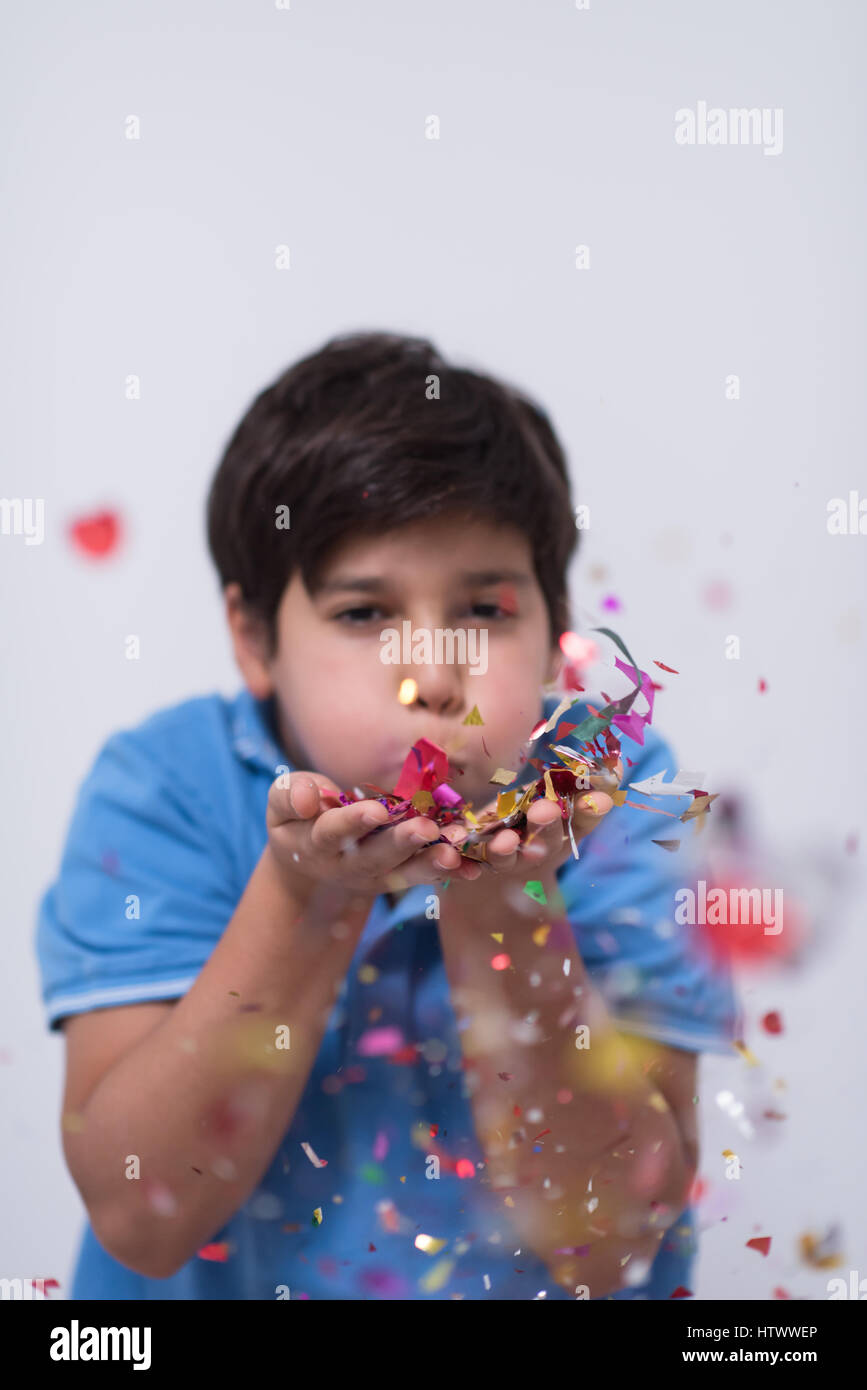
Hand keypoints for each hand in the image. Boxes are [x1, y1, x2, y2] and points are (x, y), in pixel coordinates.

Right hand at [266, 770, 482, 895]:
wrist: (309, 861)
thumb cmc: (297, 818)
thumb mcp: (280, 804)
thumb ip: (291, 796)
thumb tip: (309, 799)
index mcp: (317, 843)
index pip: (334, 832)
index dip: (354, 822)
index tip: (375, 811)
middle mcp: (349, 865)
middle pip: (377, 856)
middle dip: (402, 842)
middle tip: (425, 828)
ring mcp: (377, 875)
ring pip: (406, 871)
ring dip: (432, 862)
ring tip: (455, 851)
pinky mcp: (399, 876)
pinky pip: (427, 874)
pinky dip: (452, 873)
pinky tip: (476, 867)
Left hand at [440, 759, 623, 888]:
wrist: (494, 849)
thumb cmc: (538, 815)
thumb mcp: (565, 798)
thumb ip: (590, 783)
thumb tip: (618, 758)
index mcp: (565, 832)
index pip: (583, 822)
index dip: (591, 812)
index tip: (600, 798)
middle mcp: (538, 850)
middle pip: (544, 841)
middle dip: (545, 826)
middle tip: (545, 809)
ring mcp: (506, 859)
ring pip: (506, 856)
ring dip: (505, 849)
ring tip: (503, 841)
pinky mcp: (474, 859)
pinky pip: (467, 859)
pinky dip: (462, 855)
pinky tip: (455, 841)